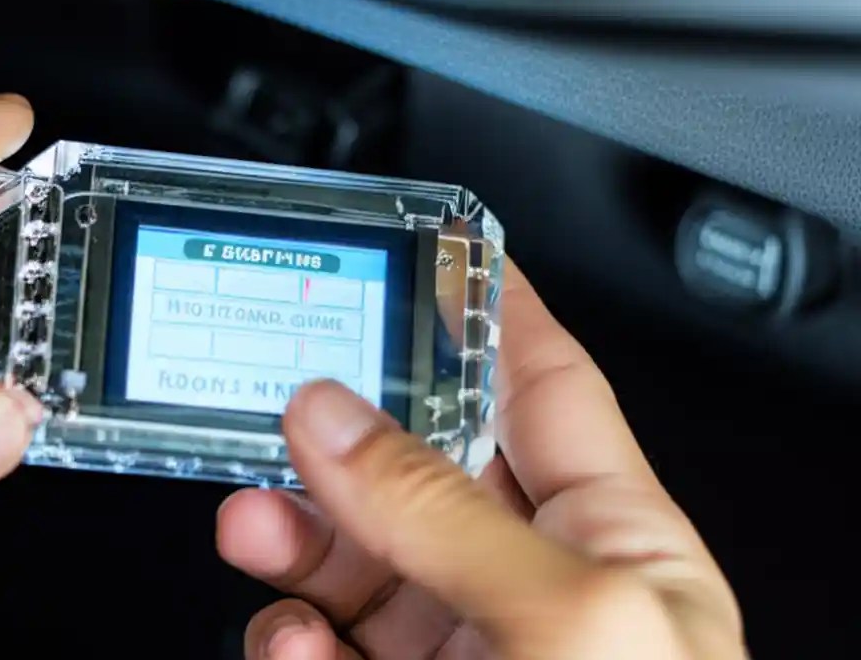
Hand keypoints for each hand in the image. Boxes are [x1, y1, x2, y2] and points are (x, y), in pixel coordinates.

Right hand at [217, 262, 746, 658]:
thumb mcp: (563, 621)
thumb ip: (439, 512)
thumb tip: (334, 414)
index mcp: (611, 538)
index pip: (543, 381)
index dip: (484, 304)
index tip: (419, 245)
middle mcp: (532, 588)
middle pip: (418, 466)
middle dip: (342, 434)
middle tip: (277, 408)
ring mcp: (460, 654)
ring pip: (353, 560)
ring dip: (291, 537)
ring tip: (253, 529)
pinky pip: (324, 649)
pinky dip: (289, 641)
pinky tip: (291, 648)